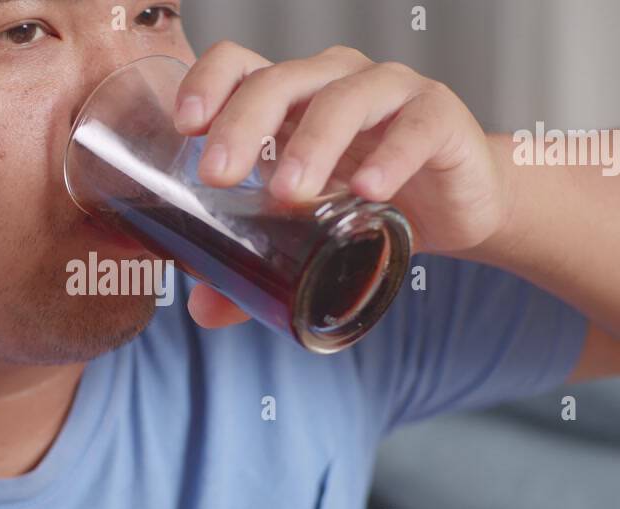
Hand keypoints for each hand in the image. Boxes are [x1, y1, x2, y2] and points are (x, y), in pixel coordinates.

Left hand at [174, 42, 509, 327]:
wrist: (455, 208)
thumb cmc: (368, 202)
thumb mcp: (306, 231)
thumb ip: (254, 264)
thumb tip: (202, 310)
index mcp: (289, 99)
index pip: (239, 66)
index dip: (208, 84)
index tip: (185, 128)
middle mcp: (333, 81)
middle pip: (279, 80)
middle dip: (242, 125)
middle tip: (219, 176)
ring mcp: (388, 92)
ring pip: (343, 99)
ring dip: (311, 144)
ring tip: (289, 193)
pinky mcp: (439, 116)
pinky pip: (415, 127)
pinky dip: (391, 157)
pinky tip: (369, 191)